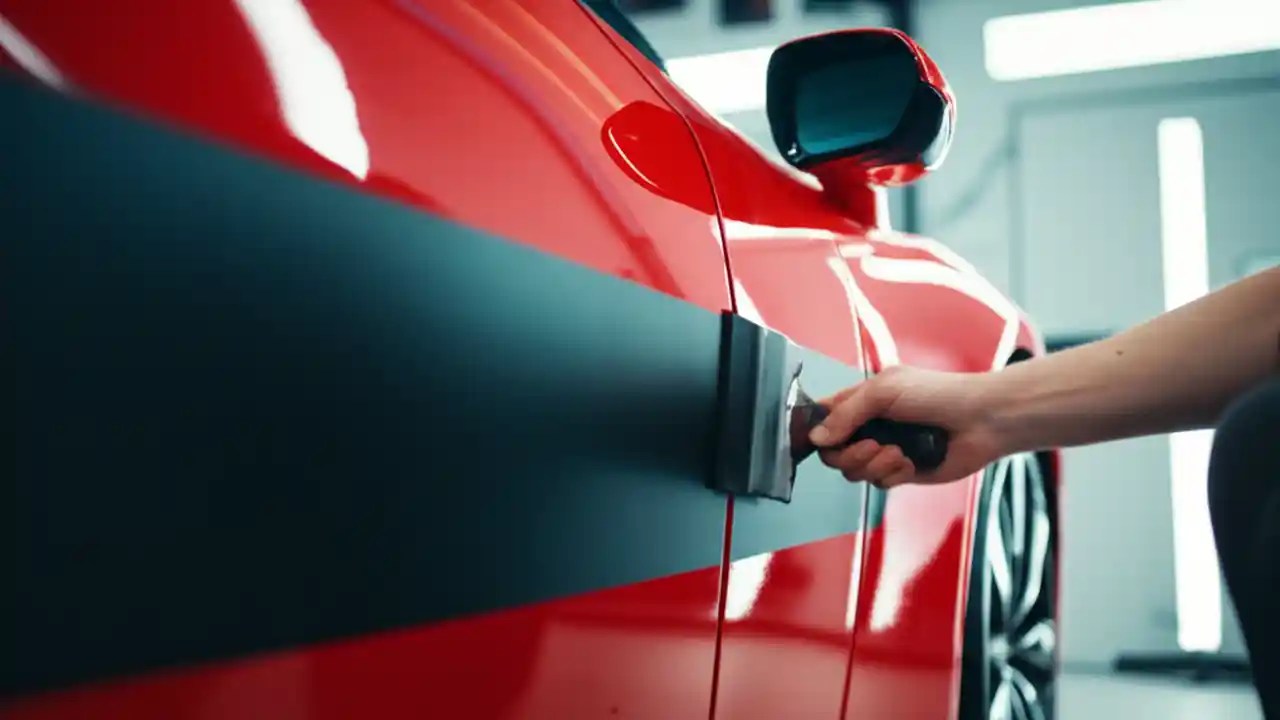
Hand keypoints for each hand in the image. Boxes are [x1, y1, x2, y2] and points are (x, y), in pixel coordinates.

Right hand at [808, 366, 1004, 488]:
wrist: (981, 421)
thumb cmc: (939, 394)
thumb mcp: (884, 391)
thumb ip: (846, 414)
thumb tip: (816, 438)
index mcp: (861, 401)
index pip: (823, 419)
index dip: (818, 432)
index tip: (826, 439)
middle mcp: (869, 427)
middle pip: (833, 453)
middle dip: (850, 454)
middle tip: (873, 444)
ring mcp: (883, 451)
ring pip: (853, 472)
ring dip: (874, 464)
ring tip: (898, 452)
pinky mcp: (900, 473)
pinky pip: (878, 483)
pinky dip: (893, 474)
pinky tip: (911, 462)